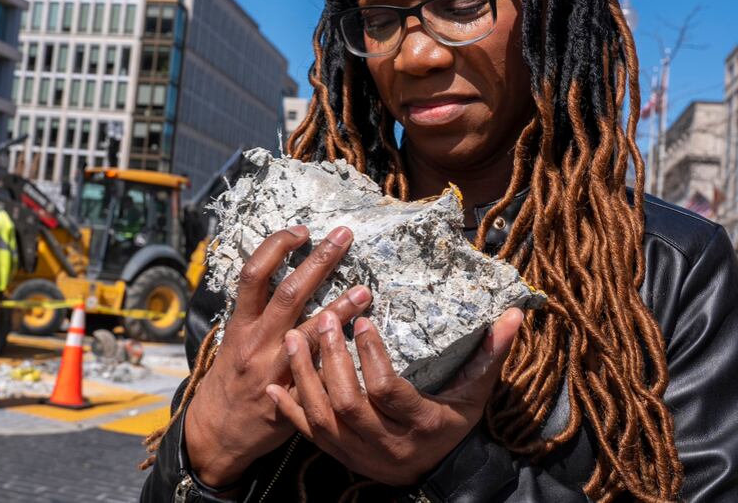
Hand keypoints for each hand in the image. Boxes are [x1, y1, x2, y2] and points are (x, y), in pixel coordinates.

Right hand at [184, 225, 372, 487]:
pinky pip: (322, 376)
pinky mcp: (294, 398)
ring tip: (365, 291)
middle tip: (344, 236)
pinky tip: (364, 346)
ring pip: (312, 335)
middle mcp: (257, 342)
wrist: (216, 432)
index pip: (254, 274)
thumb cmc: (228, 379)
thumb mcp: (232, 340)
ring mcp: (276, 370)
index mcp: (240, 324)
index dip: (276, 246)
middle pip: (289, 292)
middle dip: (319, 260)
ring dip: (341, 309)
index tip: (300, 231)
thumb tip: (283, 275)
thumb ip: (256, 313)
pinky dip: (342, 360)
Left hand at [266, 307, 522, 486]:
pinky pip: (307, 435)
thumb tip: (515, 314)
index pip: (388, 391)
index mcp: (420, 424)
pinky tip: (273, 384)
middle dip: (331, 360)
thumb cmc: (453, 423)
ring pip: (321, 418)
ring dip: (304, 377)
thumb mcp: (474, 393)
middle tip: (322, 320)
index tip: (362, 322)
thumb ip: (490, 354)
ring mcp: (357, 452)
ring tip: (294, 336)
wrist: (433, 473)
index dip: (372, 358)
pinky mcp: (337, 455)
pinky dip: (288, 410)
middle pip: (348, 403)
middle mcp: (386, 444)